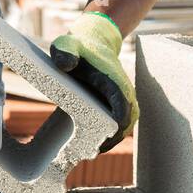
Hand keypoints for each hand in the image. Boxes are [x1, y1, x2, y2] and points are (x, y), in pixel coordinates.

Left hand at [50, 12, 137, 152]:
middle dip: (115, 138)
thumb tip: (67, 65)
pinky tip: (97, 144)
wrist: (93, 41)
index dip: (117, 125)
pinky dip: (113, 134)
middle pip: (128, 121)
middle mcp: (124, 91)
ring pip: (127, 124)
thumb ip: (64, 52)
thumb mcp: (66, 44)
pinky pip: (121, 122)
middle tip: (95, 151)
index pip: (123, 107)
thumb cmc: (78, 45)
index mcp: (114, 81)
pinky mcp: (118, 103)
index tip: (104, 139)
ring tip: (95, 151)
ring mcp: (124, 98)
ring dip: (115, 138)